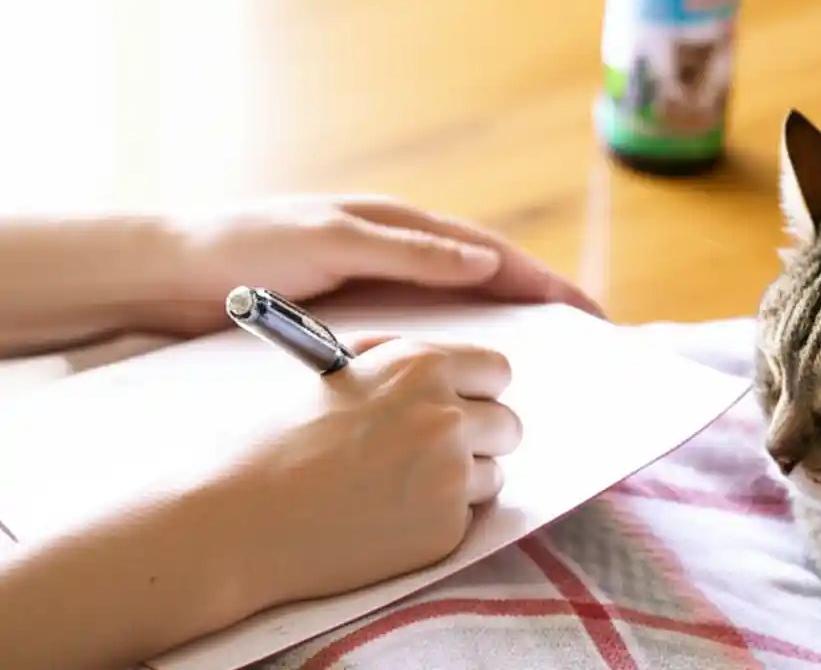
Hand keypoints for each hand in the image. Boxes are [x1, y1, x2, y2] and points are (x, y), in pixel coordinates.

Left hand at [143, 195, 601, 333]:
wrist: (167, 274)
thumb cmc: (246, 250)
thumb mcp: (330, 242)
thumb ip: (409, 252)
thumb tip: (487, 263)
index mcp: (398, 224)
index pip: (491, 254)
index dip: (544, 283)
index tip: (590, 316)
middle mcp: (396, 251)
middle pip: (487, 280)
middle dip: (537, 307)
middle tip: (583, 347)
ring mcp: (377, 282)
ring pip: (460, 309)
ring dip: (503, 330)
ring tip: (543, 365)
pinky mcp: (354, 315)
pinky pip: (424, 331)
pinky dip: (459, 347)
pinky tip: (467, 377)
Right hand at [220, 335, 519, 608]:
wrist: (242, 517)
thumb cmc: (278, 445)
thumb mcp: (341, 378)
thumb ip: (404, 372)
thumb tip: (451, 375)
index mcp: (420, 365)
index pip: (496, 370)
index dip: (479, 390)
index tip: (465, 404)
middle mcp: (446, 413)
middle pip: (508, 424)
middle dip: (481, 438)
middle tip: (438, 454)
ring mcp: (451, 473)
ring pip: (494, 474)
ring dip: (463, 482)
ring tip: (400, 489)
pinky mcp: (446, 527)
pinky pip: (468, 519)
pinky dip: (438, 521)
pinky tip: (388, 519)